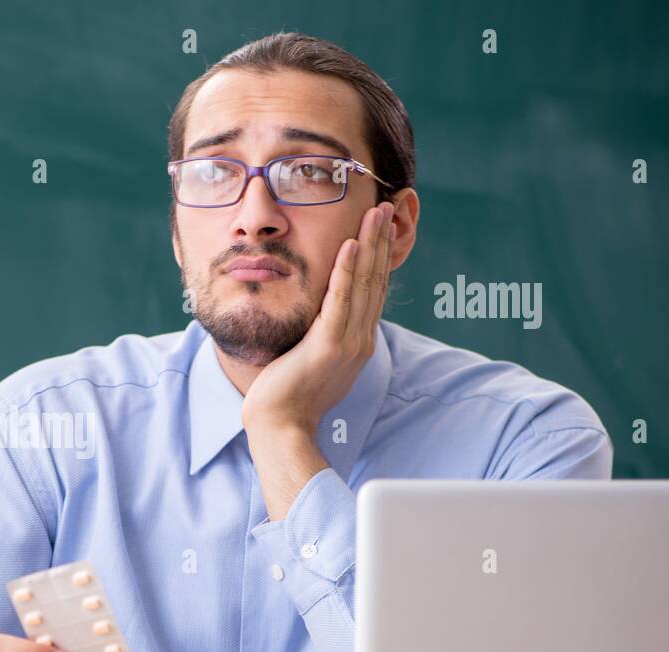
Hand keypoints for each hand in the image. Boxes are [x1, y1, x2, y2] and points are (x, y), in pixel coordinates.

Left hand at [241, 201, 395, 436]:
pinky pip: (341, 301)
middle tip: (387, 207)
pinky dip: (347, 271)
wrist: (280, 427)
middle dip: (382, 241)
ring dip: (371, 245)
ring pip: (365, 284)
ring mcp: (348, 343)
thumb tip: (317, 317)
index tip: (381, 226)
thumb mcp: (311, 358)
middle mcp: (360, 339)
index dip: (379, 256)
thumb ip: (321, 334)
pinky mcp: (329, 346)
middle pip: (376, 280)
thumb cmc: (287, 396)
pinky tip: (351, 245)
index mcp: (357, 341)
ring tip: (377, 213)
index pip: (373, 290)